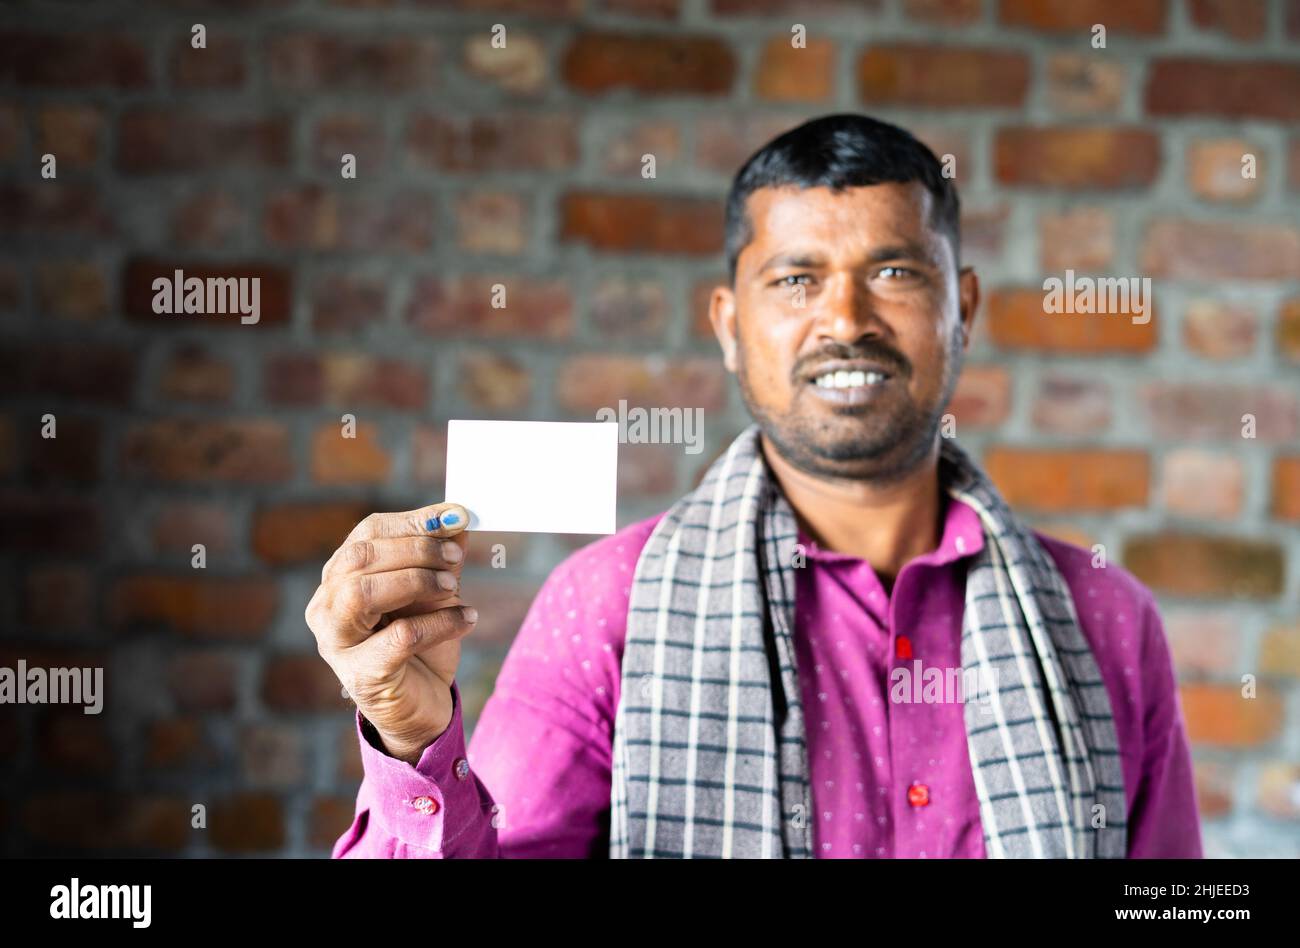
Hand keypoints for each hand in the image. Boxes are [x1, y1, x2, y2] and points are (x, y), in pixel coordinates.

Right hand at [306, 502, 475, 764]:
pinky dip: (440, 622)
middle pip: (360, 558)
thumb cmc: (422, 645)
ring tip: (454, 587)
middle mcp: (327, 607)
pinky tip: (468, 618)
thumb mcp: (434, 593)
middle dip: (415, 550)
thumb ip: (439, 558)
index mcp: (340, 578)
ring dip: (416, 581)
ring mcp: (337, 643)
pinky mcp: (361, 675)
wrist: (422, 707)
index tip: (455, 516)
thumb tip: (456, 518)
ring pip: (363, 593)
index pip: (367, 534)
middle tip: (455, 556)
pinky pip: (399, 637)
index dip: (412, 521)